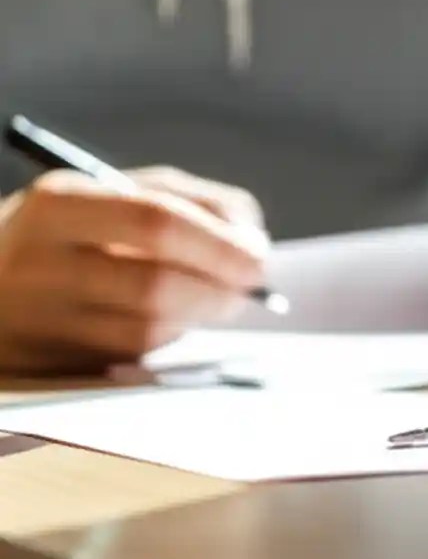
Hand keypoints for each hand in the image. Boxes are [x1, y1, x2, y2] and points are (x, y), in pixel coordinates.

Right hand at [0, 166, 268, 374]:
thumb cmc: (74, 228)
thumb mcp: (115, 191)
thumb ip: (194, 201)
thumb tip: (253, 239)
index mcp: (59, 204)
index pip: (157, 221)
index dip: (220, 243)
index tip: (260, 257)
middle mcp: (39, 263)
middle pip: (155, 286)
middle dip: (221, 290)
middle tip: (252, 287)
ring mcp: (38, 322)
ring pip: (148, 331)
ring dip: (198, 316)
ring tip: (211, 297)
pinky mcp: (47, 367)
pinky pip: (131, 360)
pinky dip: (167, 339)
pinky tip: (167, 318)